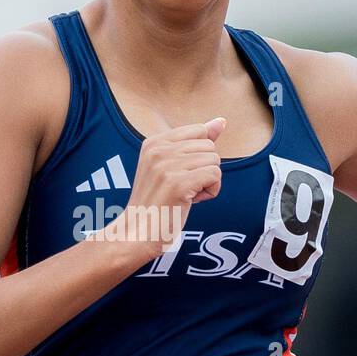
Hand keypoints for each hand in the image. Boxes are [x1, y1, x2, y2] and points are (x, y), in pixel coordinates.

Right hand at [112, 118, 225, 256]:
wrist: (136, 234)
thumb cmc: (157, 203)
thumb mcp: (173, 167)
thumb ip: (197, 142)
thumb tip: (221, 121)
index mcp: (154, 142)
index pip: (199, 131)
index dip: (199, 156)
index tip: (180, 174)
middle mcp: (159, 149)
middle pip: (209, 147)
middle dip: (205, 169)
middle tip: (182, 188)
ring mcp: (167, 166)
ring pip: (214, 161)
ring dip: (207, 182)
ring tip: (185, 195)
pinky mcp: (178, 183)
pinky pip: (215, 175)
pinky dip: (211, 191)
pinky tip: (191, 201)